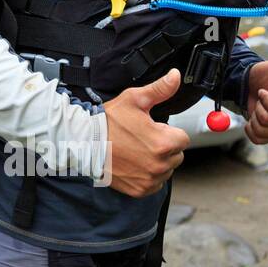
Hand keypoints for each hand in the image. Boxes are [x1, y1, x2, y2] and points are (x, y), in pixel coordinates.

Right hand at [103, 69, 191, 197]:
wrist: (84, 143)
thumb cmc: (108, 121)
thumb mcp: (134, 99)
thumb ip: (160, 89)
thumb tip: (176, 76)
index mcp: (164, 142)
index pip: (183, 138)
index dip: (167, 131)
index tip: (151, 129)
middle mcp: (160, 164)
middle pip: (176, 155)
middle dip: (164, 147)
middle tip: (141, 139)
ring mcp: (150, 179)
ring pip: (166, 170)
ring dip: (157, 162)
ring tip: (135, 151)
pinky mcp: (140, 190)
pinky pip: (154, 184)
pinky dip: (147, 176)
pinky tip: (133, 164)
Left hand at [242, 48, 267, 144]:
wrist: (251, 86)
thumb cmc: (267, 75)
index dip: (266, 99)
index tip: (264, 90)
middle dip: (258, 108)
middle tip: (261, 99)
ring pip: (262, 131)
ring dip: (253, 118)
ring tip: (258, 108)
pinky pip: (257, 140)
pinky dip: (250, 130)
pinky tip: (253, 119)